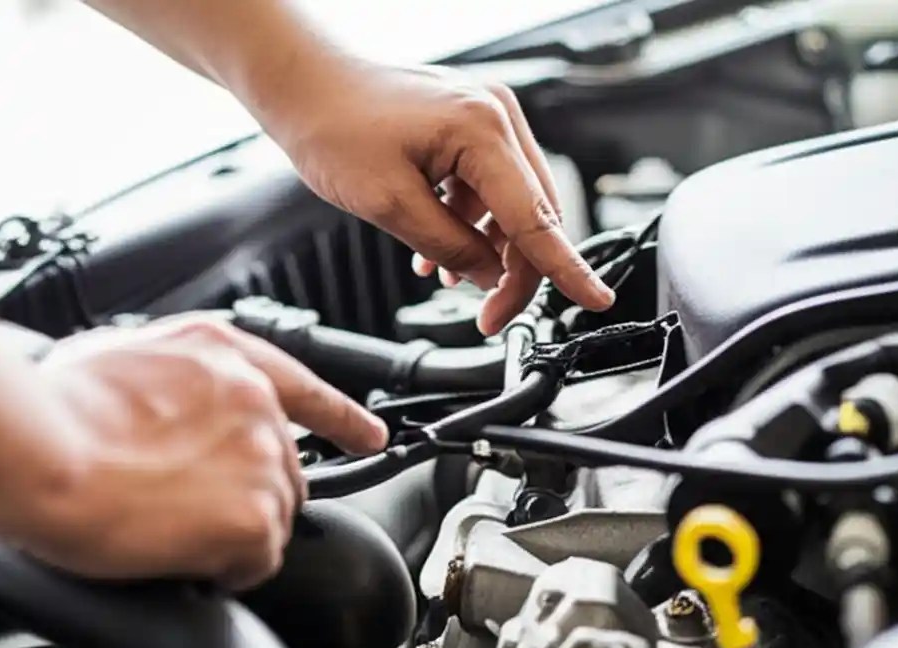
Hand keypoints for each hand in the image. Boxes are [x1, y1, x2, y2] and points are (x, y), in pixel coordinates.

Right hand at [19, 314, 385, 588]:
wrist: (39, 448)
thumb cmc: (52, 406)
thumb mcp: (116, 353)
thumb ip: (165, 373)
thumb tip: (162, 398)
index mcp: (222, 353)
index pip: (304, 386)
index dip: (342, 417)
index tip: (368, 436)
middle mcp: (256, 400)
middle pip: (283, 466)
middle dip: (248, 491)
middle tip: (190, 506)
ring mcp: (263, 457)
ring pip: (272, 515)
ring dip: (232, 530)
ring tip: (170, 526)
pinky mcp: (256, 515)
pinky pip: (257, 559)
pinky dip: (226, 567)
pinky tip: (181, 552)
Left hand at [264, 61, 615, 334]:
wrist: (302, 82)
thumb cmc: (333, 125)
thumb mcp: (389, 204)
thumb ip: (449, 245)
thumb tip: (490, 277)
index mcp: (482, 131)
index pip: (537, 219)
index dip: (566, 269)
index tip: (595, 300)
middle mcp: (495, 116)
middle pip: (533, 214)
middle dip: (515, 271)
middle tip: (488, 315)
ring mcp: (486, 115)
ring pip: (512, 203)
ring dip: (488, 247)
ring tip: (444, 274)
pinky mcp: (470, 122)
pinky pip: (489, 185)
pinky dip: (472, 222)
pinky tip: (438, 246)